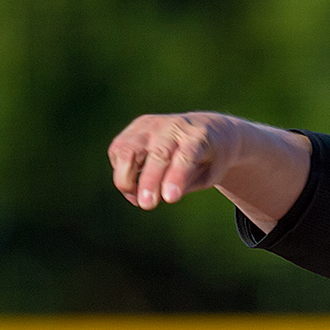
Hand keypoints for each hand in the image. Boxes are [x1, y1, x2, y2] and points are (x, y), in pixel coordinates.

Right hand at [108, 112, 243, 209]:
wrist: (209, 129)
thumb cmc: (211, 159)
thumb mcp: (210, 175)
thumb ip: (186, 185)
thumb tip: (157, 196)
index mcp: (199, 138)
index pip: (186, 156)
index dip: (176, 177)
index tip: (170, 199)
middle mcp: (174, 127)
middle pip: (157, 153)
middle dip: (149, 181)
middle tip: (146, 205)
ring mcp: (153, 124)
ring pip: (128, 148)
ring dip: (126, 177)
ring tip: (136, 198)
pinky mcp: (138, 126)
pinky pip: (119, 149)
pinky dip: (120, 169)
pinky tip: (132, 182)